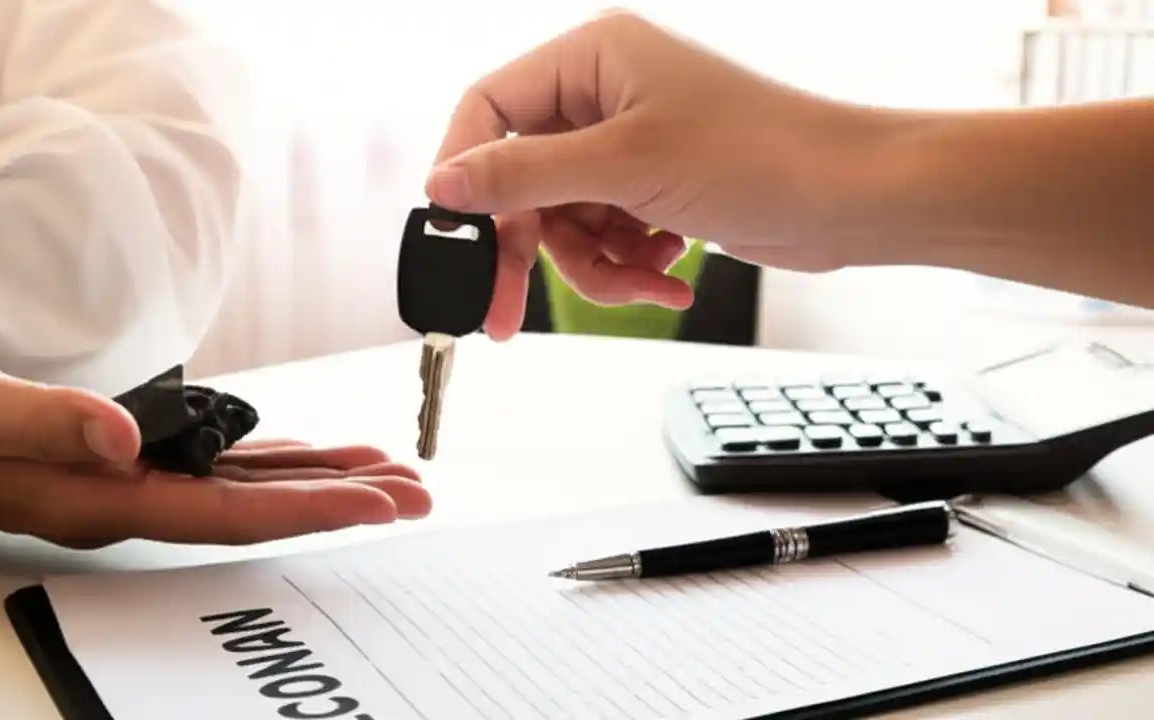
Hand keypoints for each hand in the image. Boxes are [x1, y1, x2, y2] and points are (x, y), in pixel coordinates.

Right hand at [0, 327, 429, 547]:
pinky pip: (210, 466)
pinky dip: (265, 461)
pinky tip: (298, 459)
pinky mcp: (110, 457)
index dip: (310, 512)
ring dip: (316, 482)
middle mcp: (118, 498)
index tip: (380, 507)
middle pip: (255, 511)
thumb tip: (124, 440)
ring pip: (242, 489)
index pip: (226, 515)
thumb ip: (41, 423)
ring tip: (384, 476)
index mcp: (93, 498)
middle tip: (415, 496)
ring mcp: (117, 482)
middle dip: (340, 502)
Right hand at [428, 10, 882, 338]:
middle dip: (526, 249)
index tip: (453, 236)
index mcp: (592, 57)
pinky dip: (627, 264)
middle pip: (520, 179)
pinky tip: (668, 269)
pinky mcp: (650, 187)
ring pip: (562, 221)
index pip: (488, 109)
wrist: (852, 199)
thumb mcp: (623, 165)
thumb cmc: (761, 154)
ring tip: (644, 276)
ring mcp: (628, 144)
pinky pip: (602, 237)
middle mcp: (604, 94)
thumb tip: (441, 185)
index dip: (463, 174)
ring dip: (594, 265)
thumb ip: (522, 176)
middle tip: (503, 313)